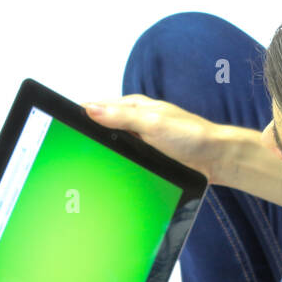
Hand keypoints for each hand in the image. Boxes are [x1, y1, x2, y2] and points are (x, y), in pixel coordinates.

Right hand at [82, 95, 222, 182]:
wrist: (216, 159)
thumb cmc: (192, 136)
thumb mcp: (153, 123)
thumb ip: (122, 117)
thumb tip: (90, 109)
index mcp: (133, 106)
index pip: (97, 107)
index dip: (80, 116)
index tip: (64, 127)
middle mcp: (134, 122)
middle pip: (101, 129)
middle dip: (89, 139)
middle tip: (73, 152)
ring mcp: (140, 141)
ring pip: (112, 147)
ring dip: (104, 155)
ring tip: (88, 166)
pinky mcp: (146, 158)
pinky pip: (125, 161)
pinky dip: (117, 166)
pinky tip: (110, 174)